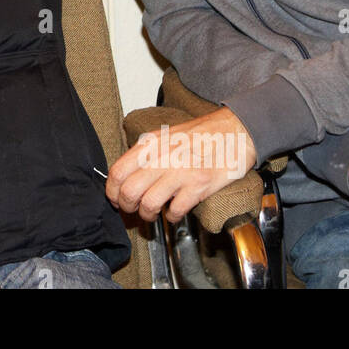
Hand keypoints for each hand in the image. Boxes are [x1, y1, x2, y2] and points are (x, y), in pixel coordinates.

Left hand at [107, 108, 257, 222]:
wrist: (236, 131)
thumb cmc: (202, 134)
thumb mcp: (166, 136)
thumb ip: (146, 153)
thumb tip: (126, 176)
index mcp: (151, 144)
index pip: (118, 172)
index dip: (112, 191)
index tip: (115, 198)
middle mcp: (162, 157)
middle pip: (129, 192)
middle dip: (127, 206)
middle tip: (132, 209)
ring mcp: (181, 172)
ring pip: (148, 204)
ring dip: (148, 215)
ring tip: (153, 213)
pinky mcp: (199, 186)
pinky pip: (175, 211)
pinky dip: (172, 216)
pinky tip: (175, 211)